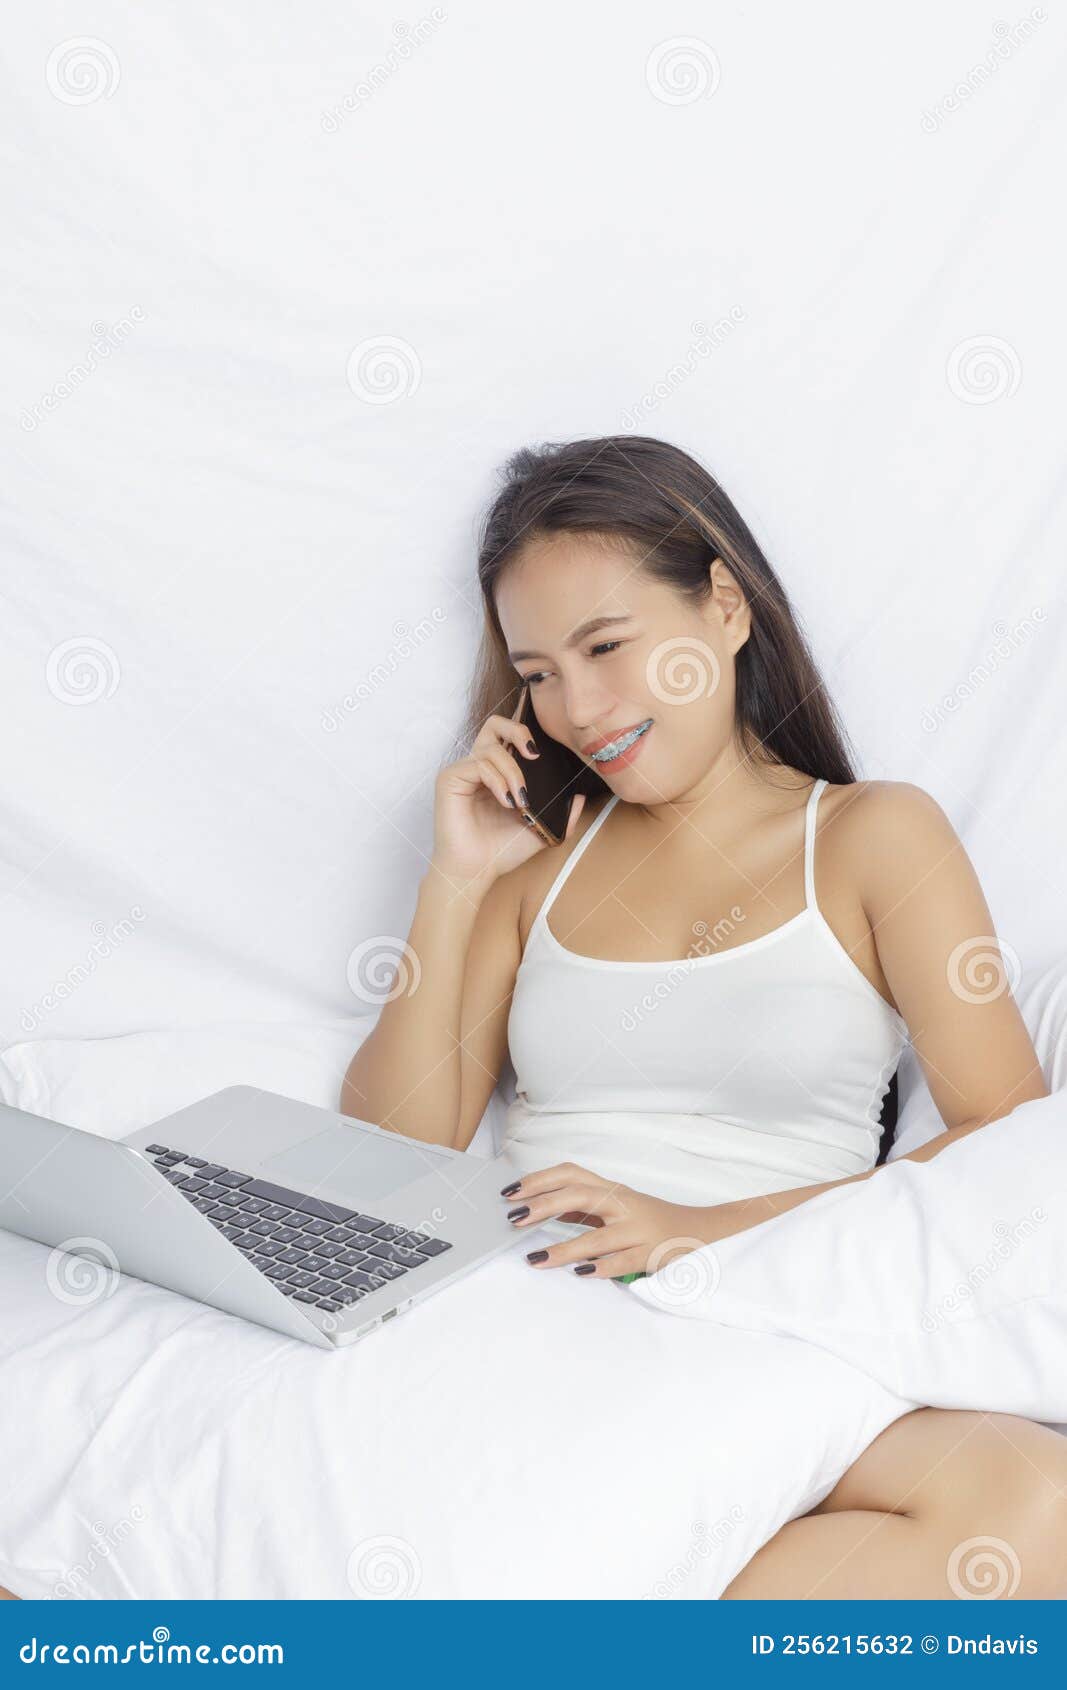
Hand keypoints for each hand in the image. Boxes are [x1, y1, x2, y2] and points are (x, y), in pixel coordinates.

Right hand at [431, 711, 585, 885]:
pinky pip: (479, 764)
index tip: (543, 752)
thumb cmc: (502, 850)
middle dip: (518, 731)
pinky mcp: (450, 778)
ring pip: (492, 747)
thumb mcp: (542, 828)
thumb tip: (580, 794)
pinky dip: (497, 780)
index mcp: (497, 772)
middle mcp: (478, 766)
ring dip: (513, 772)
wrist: (477, 872)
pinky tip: (506, 801)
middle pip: (494, 724)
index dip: (525, 734)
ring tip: (520, 800)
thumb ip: (563, 813)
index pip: (508, 736)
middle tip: (534, 754)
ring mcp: (463, 771)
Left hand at [499, 1160, 739, 1277]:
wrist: (697, 1229)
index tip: (512, 1192)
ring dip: (564, 1249)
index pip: (571, 1174)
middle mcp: (623, 1204)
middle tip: (515, 1219)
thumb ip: (582, 1207)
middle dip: (544, 1206)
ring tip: (536, 1259)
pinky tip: (580, 1273)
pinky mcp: (650, 1254)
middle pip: (579, 1196)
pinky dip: (600, 1268)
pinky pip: (622, 1262)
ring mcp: (637, 1229)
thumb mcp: (615, 1205)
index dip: (540, 1180)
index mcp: (611, 1189)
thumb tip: (540, 1207)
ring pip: (597, 1237)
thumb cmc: (648, 1217)